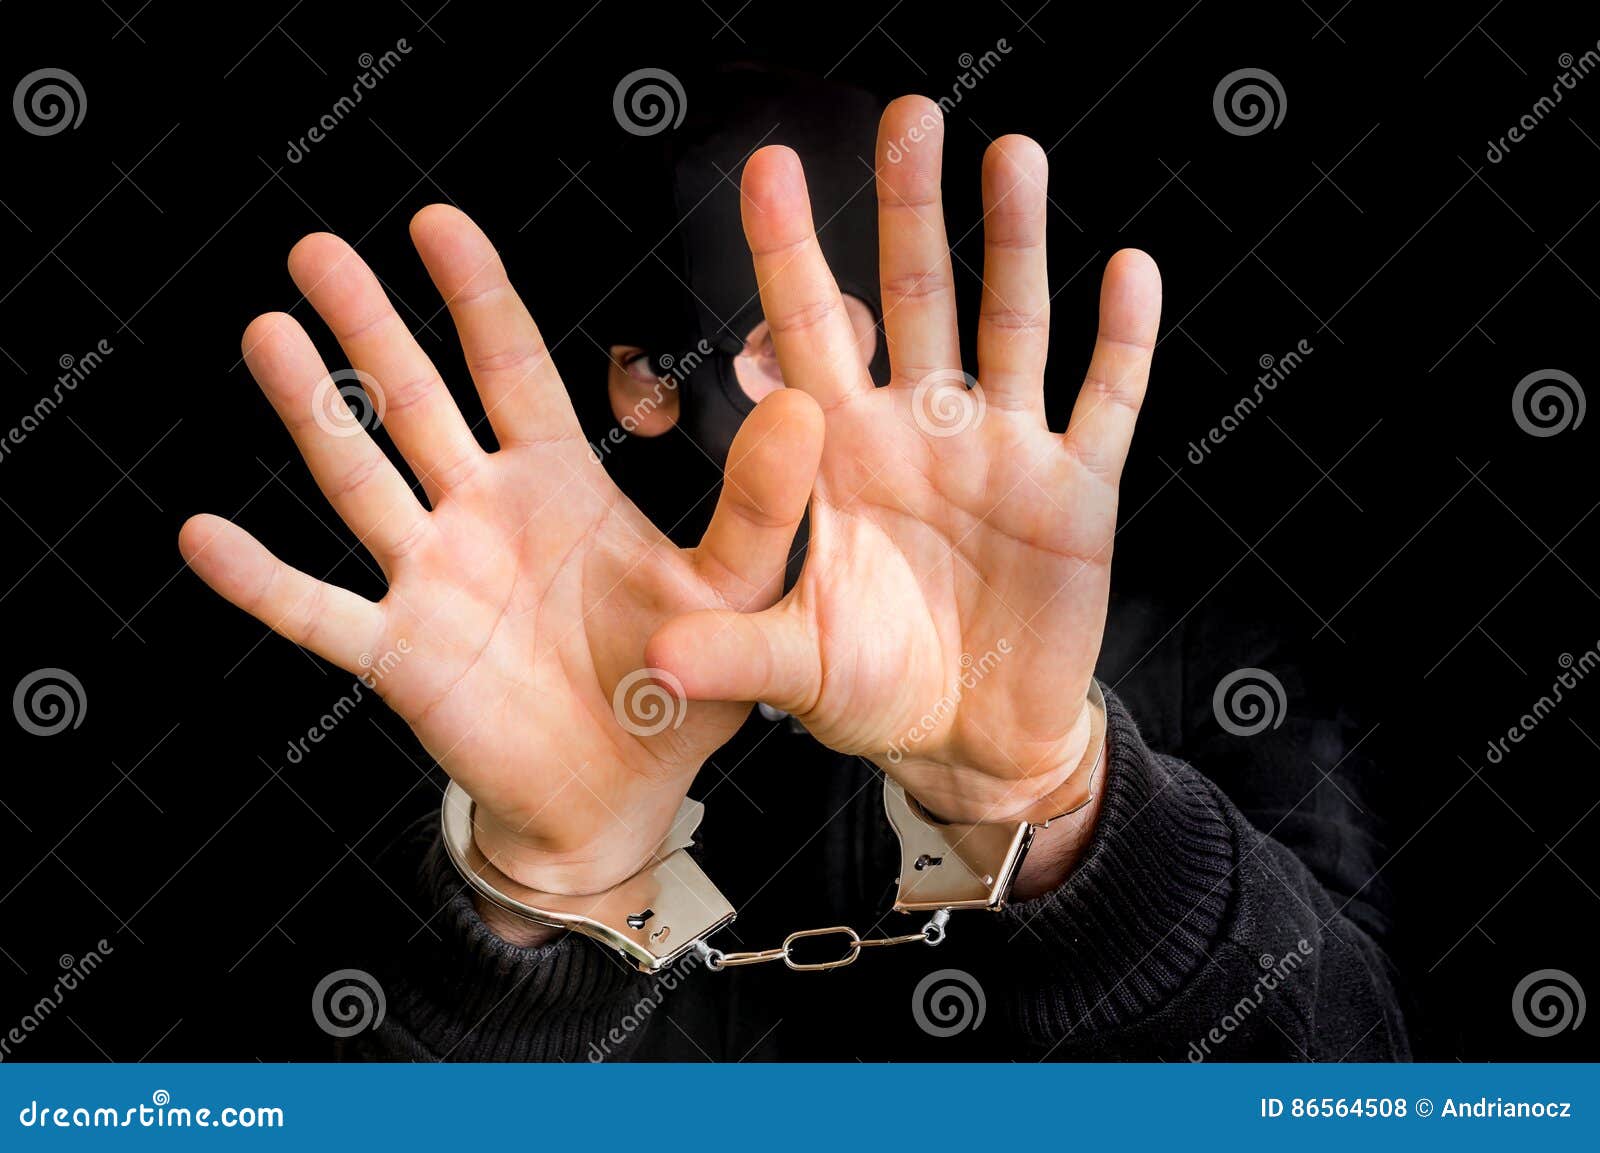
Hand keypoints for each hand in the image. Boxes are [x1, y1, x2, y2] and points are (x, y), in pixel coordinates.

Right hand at [180, 205, 821, 897]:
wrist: (623, 794)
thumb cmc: (679, 686)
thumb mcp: (734, 586)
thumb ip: (764, 503)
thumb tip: (804, 406)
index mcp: (559, 483)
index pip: (512, 368)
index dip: (476, 296)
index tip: (438, 221)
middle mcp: (483, 514)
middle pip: (417, 402)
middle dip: (372, 327)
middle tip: (320, 251)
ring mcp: (433, 579)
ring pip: (362, 481)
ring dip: (313, 411)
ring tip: (270, 333)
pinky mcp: (401, 655)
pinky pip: (320, 613)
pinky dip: (263, 581)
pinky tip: (203, 535)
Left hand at [649, 98, 1160, 838]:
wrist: (968, 736)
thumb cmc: (870, 688)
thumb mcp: (795, 666)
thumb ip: (734, 648)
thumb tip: (652, 659)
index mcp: (842, 456)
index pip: (808, 333)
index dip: (789, 253)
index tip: (767, 169)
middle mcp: (921, 432)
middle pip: (914, 298)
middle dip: (910, 210)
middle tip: (906, 118)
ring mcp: (1003, 452)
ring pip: (1011, 325)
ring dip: (1014, 244)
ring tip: (1011, 155)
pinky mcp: (1075, 490)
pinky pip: (1103, 402)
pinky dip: (1120, 342)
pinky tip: (1127, 272)